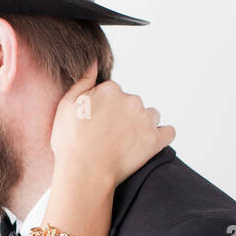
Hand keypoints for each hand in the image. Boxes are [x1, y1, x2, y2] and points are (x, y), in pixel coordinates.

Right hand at [49, 62, 174, 188]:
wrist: (84, 173)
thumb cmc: (71, 142)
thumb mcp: (66, 105)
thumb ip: (83, 80)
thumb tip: (94, 61)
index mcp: (110, 89)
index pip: (112, 93)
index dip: (103, 108)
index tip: (96, 124)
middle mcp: (131, 100)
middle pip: (131, 103)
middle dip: (123, 116)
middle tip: (109, 136)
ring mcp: (145, 120)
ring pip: (150, 115)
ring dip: (142, 124)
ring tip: (126, 142)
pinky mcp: (155, 140)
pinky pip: (168, 132)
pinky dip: (160, 136)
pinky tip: (148, 144)